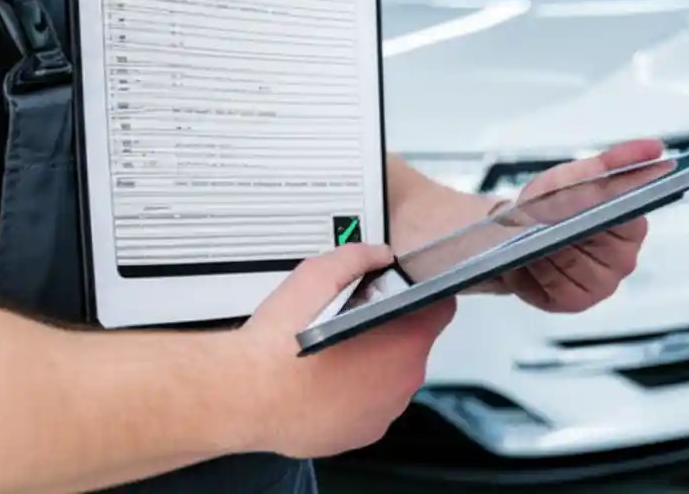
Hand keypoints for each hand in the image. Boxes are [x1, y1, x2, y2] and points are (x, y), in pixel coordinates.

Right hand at [231, 245, 454, 458]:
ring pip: (389, 379)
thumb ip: (356, 257)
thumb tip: (376, 254)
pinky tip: (324, 383)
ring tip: (333, 355)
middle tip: (352, 322)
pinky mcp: (361, 434)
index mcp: (406, 342)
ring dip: (371, 366)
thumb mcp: (317, 275)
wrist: (246, 395)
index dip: (424, 298)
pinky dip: (352, 396)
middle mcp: (404, 381)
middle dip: (390, 332)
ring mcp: (384, 412)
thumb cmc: (281, 345)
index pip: (442, 310)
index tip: (406, 296)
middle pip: (413, 345)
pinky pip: (367, 408)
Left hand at [488, 139, 662, 312]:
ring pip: (575, 266)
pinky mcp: (576, 302)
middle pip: (600, 246)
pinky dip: (539, 272)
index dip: (603, 209)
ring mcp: (602, 285)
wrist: (516, 231)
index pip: (631, 219)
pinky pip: (558, 287)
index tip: (582, 202)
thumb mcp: (580, 174)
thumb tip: (654, 148)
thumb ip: (617, 160)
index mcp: (632, 226)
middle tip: (550, 218)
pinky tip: (531, 260)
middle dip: (570, 229)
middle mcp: (624, 260)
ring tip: (537, 238)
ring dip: (550, 249)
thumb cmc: (552, 203)